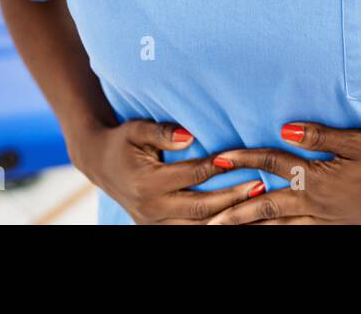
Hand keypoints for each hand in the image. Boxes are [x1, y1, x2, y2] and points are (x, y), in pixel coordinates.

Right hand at [71, 120, 266, 223]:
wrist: (99, 163)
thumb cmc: (123, 141)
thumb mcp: (136, 129)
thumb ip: (161, 132)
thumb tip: (188, 135)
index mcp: (146, 182)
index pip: (191, 176)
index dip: (218, 168)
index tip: (244, 160)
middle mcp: (149, 208)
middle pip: (199, 207)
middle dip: (232, 198)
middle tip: (260, 186)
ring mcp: (152, 222)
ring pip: (197, 226)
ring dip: (226, 218)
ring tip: (255, 207)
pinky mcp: (156, 229)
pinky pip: (189, 231)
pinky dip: (213, 225)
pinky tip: (236, 219)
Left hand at [205, 122, 360, 224]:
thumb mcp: (356, 140)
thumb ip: (318, 136)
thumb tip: (283, 129)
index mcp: (317, 178)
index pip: (273, 164)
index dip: (245, 158)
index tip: (219, 158)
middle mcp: (316, 202)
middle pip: (265, 208)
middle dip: (233, 211)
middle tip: (207, 216)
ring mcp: (325, 217)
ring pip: (279, 227)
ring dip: (251, 228)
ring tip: (227, 230)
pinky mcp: (335, 224)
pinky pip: (299, 233)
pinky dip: (279, 235)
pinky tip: (271, 234)